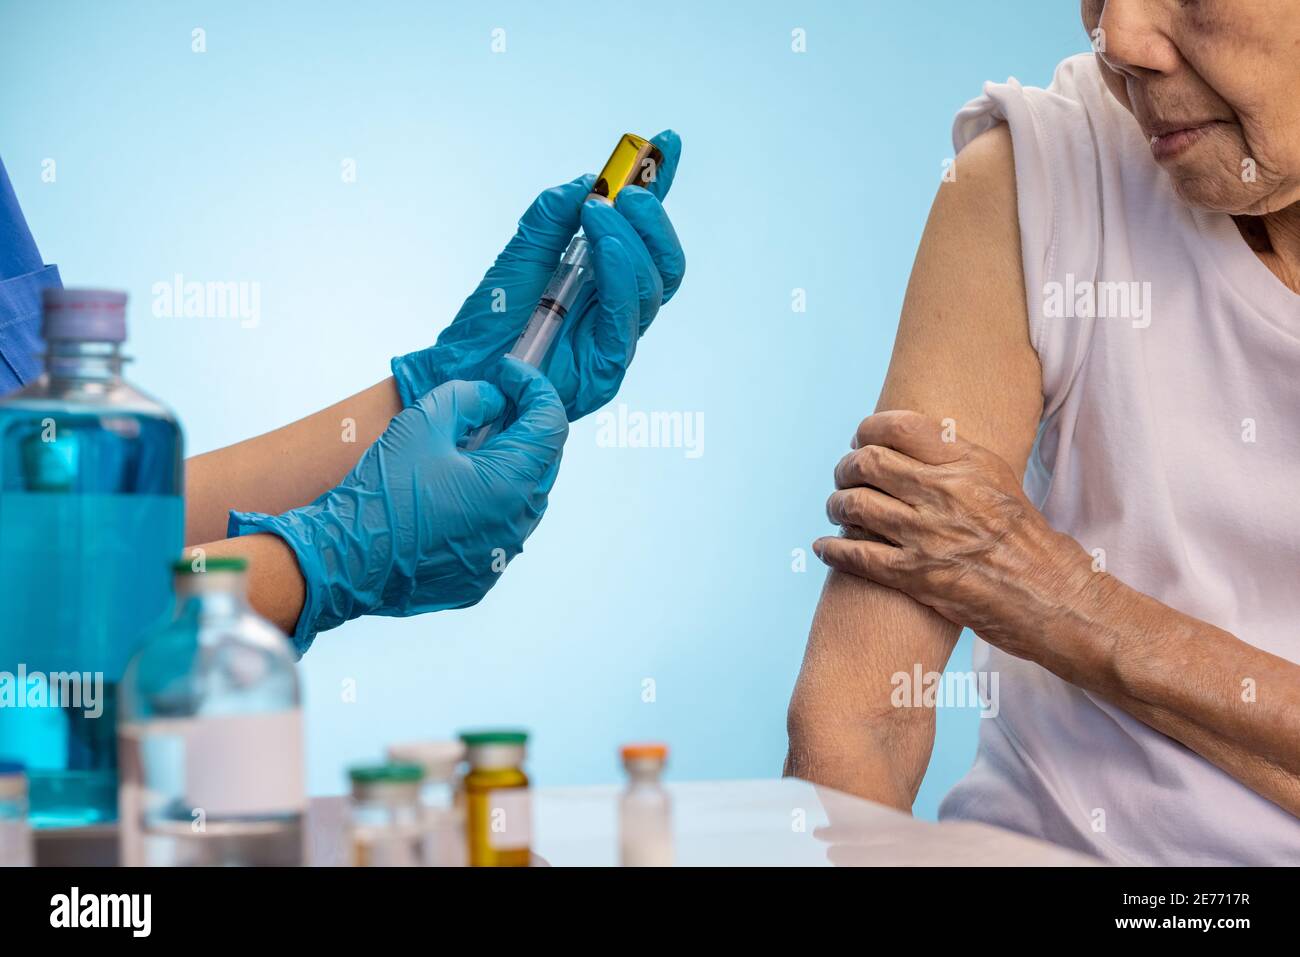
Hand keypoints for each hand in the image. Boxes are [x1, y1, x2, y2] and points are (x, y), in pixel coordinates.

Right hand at [228, 357, 567, 653]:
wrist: (345, 560)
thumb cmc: (383, 491)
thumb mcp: (423, 422)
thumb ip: (469, 398)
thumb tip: (493, 401)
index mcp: (511, 484)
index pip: (550, 423)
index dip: (534, 387)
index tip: (507, 372)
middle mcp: (518, 523)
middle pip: (542, 460)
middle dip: (524, 425)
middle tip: (493, 402)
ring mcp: (502, 554)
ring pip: (523, 496)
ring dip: (506, 465)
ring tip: (472, 444)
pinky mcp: (482, 575)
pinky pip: (500, 528)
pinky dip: (488, 501)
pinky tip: (455, 489)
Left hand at [391, 130, 684, 420]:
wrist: (459, 370)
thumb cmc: (489, 322)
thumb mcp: (520, 253)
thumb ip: (552, 218)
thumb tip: (586, 181)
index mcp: (604, 279)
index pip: (644, 232)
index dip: (660, 188)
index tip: (664, 142)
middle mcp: (617, 308)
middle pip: (665, 263)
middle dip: (652, 220)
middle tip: (624, 191)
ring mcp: (615, 339)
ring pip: (654, 286)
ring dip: (628, 240)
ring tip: (597, 212)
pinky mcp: (606, 369)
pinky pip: (627, 317)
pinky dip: (620, 275)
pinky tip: (601, 248)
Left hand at [812, 410, 1101, 666]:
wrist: (1054, 598)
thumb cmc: (1029, 542)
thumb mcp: (1000, 484)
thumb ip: (957, 461)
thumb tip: (912, 442)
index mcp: (968, 464)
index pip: (900, 426)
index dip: (868, 430)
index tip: (860, 440)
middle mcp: (946, 493)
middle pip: (869, 462)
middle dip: (846, 468)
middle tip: (844, 477)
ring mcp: (929, 535)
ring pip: (856, 505)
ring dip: (836, 505)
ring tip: (837, 510)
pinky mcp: (917, 576)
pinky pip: (856, 554)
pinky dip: (832, 549)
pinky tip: (826, 547)